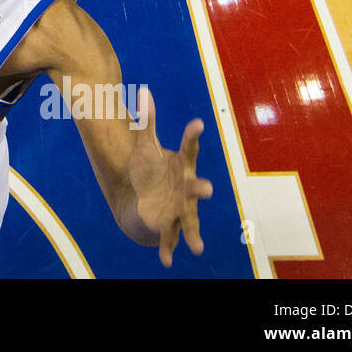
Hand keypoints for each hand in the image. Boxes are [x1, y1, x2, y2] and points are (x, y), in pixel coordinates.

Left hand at [126, 87, 212, 266]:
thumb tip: (143, 90)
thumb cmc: (152, 169)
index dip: (192, 135)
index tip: (197, 123)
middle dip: (201, 189)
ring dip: (194, 234)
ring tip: (198, 248)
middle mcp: (187, 188)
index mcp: (181, 165)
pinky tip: (164, 261)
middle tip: (208, 189)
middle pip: (196, 187)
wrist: (149, 199)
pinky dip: (167, 250)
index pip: (189, 148)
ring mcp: (181, 208)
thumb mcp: (146, 146)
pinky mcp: (169, 225)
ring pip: (189, 220)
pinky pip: (169, 239)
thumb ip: (146, 121)